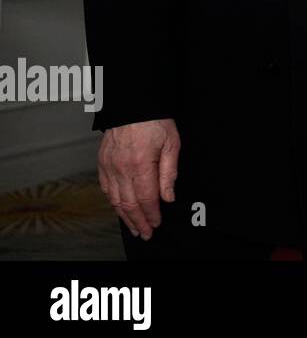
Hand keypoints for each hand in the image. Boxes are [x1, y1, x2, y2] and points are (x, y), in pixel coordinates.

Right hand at [97, 118, 180, 239]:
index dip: (151, 214)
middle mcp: (121, 168)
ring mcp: (109, 166)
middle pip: (129, 203)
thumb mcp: (172, 143)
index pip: (146, 198)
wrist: (133, 103)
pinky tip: (120, 208)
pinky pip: (106, 188)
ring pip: (115, 199)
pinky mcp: (102, 162)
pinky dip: (113, 201)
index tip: (156, 224)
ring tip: (133, 227)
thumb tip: (168, 197)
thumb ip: (169, 173)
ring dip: (124, 216)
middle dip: (138, 221)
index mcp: (141, 164)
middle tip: (145, 233)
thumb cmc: (155, 121)